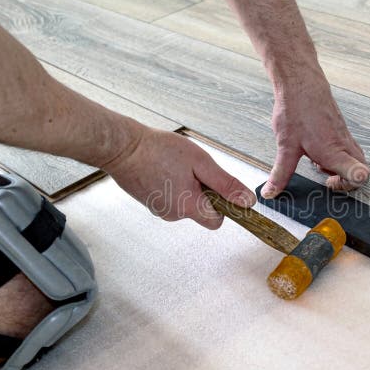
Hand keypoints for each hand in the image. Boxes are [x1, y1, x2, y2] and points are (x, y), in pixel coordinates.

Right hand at [104, 127, 254, 228]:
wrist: (122, 147)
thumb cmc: (158, 151)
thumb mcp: (200, 163)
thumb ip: (225, 184)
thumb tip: (247, 202)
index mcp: (189, 207)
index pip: (217, 222)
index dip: (222, 206)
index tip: (216, 186)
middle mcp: (173, 215)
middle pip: (200, 211)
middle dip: (202, 193)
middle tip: (191, 169)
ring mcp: (158, 210)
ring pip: (184, 204)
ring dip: (186, 187)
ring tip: (174, 165)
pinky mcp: (149, 202)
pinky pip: (170, 198)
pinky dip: (171, 186)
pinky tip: (163, 168)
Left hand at [261, 74, 369, 197]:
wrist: (302, 84)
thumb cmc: (297, 110)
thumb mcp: (285, 147)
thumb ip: (280, 174)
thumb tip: (271, 192)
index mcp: (333, 152)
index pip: (359, 175)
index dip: (351, 186)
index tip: (330, 187)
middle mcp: (344, 146)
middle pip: (362, 172)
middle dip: (347, 182)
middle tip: (327, 181)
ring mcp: (345, 138)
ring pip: (355, 160)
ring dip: (342, 169)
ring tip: (321, 166)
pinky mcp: (341, 131)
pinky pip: (348, 150)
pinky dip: (338, 157)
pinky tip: (318, 153)